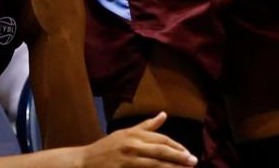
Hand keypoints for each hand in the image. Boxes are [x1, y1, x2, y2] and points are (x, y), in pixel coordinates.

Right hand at [79, 113, 197, 166]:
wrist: (84, 162)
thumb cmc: (107, 147)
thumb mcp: (126, 133)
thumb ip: (147, 126)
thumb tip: (164, 115)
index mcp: (134, 134)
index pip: (161, 139)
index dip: (176, 146)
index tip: (188, 153)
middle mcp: (132, 145)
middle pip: (161, 150)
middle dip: (179, 156)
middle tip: (194, 162)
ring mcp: (128, 160)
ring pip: (155, 164)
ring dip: (172, 167)